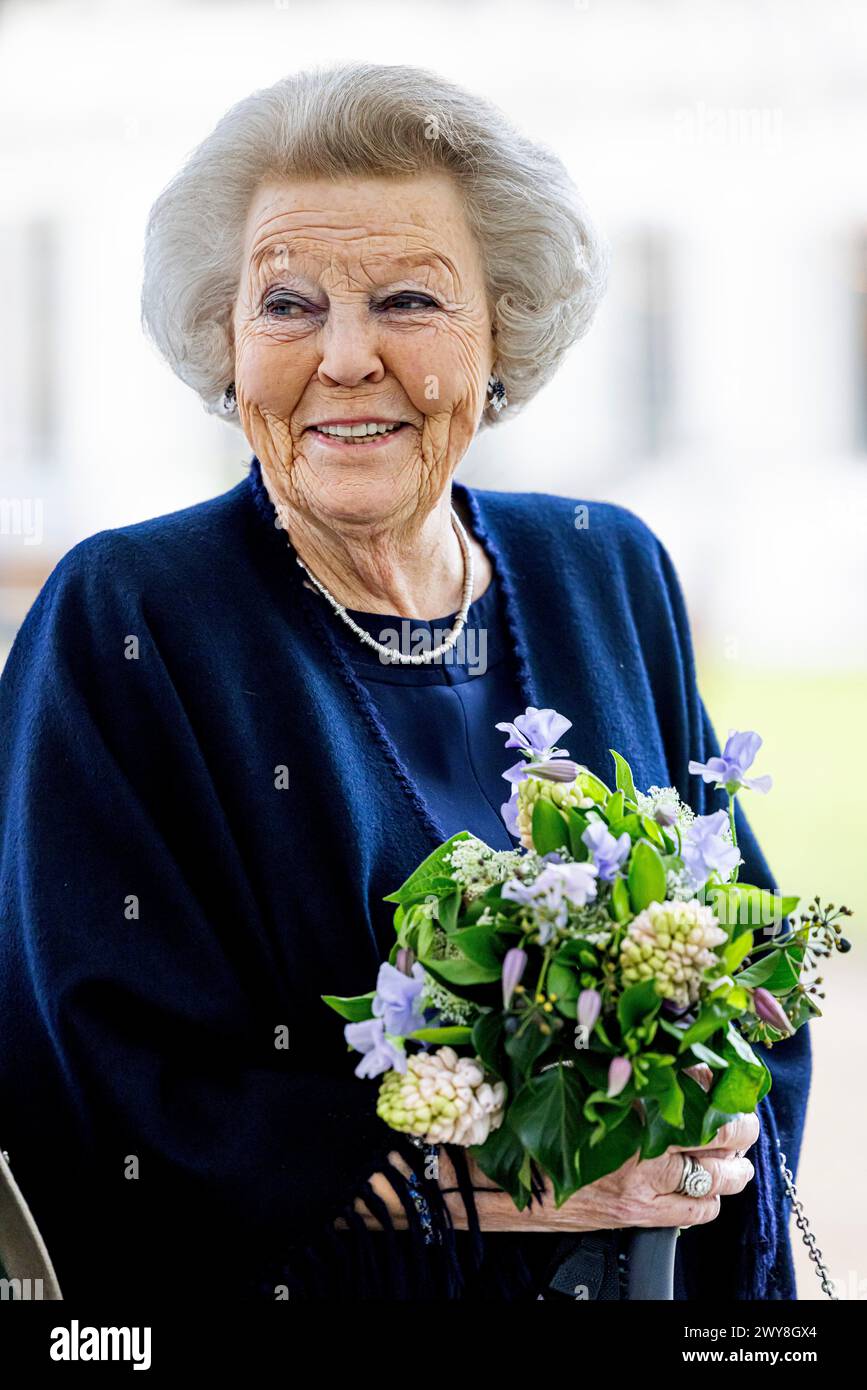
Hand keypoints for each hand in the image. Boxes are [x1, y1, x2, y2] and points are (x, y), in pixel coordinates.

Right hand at [346, 1065, 758, 1233]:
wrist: (485, 1177)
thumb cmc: (515, 1112)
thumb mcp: (555, 1063)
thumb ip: (598, 1044)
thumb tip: (630, 1010)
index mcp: (621, 1092)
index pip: (695, 1076)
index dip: (720, 1070)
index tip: (725, 1061)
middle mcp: (640, 1138)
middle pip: (723, 1127)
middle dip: (739, 1118)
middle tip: (737, 1110)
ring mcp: (644, 1182)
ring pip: (721, 1175)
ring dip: (734, 1163)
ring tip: (731, 1152)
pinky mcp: (638, 1216)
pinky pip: (699, 1213)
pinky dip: (711, 1199)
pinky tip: (704, 1185)